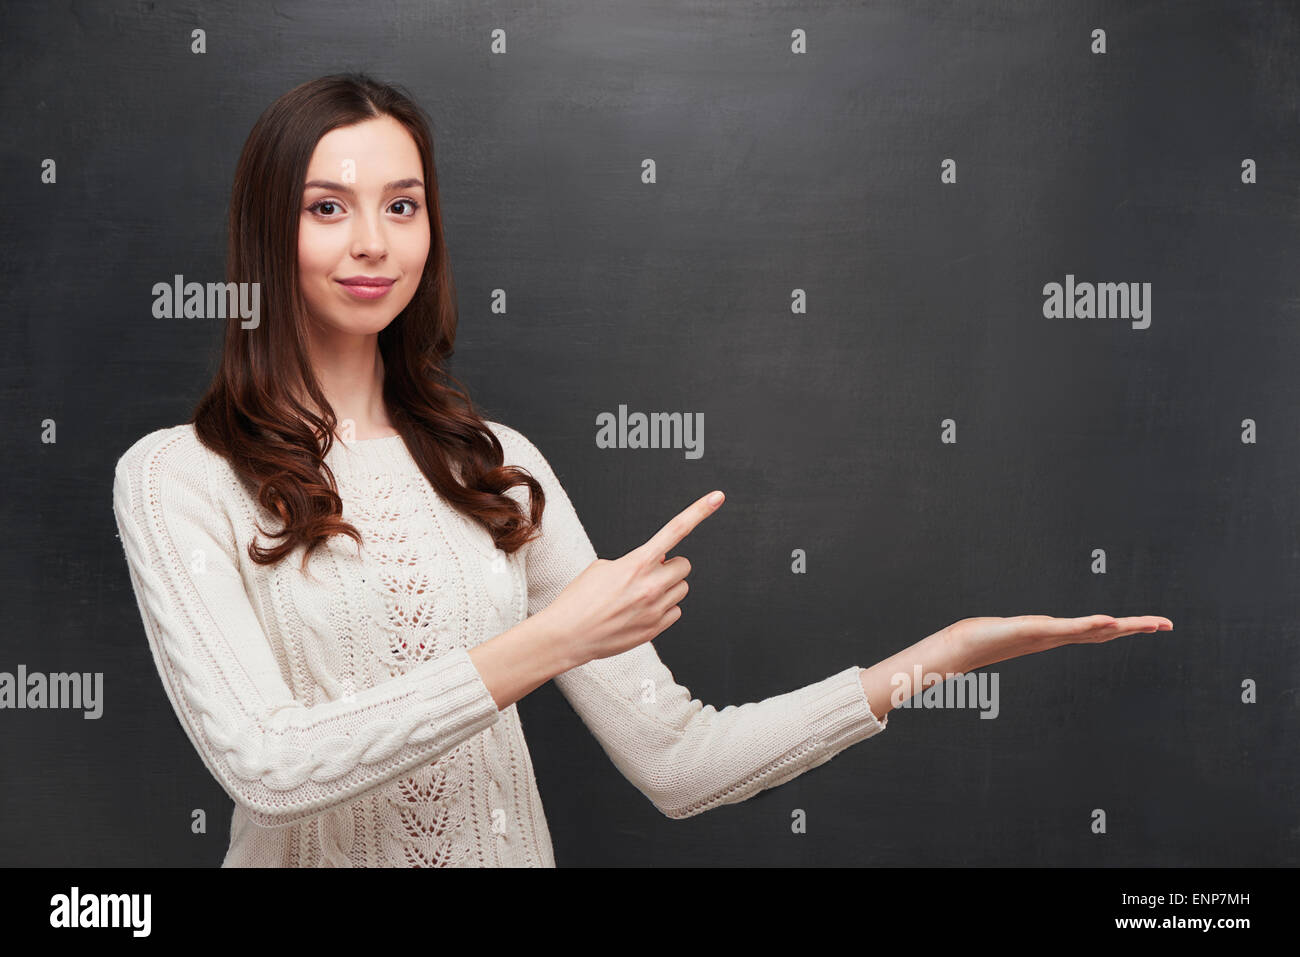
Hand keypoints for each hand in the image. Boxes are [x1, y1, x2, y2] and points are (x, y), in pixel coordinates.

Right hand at [541, 491, 725, 667]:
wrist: (567, 635)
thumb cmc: (580, 599)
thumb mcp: (603, 567)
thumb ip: (636, 561)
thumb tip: (658, 562)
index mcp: (637, 563)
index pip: (675, 529)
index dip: (699, 511)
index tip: (717, 497)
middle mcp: (651, 585)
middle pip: (684, 565)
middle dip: (670, 566)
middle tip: (650, 572)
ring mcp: (655, 609)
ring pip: (682, 589)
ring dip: (667, 587)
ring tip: (640, 595)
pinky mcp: (655, 629)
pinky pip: (676, 611)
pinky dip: (664, 609)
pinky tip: (641, 611)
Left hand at [939, 615, 1173, 671]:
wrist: (962, 645)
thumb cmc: (983, 638)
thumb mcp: (1012, 629)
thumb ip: (1021, 628)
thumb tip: (1026, 627)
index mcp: (1056, 634)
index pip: (1098, 631)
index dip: (1126, 628)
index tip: (1154, 625)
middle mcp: (1057, 636)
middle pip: (1105, 632)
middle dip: (1137, 628)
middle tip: (1168, 624)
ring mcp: (1048, 635)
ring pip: (1093, 631)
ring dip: (1122, 627)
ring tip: (1151, 623)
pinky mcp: (1034, 631)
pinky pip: (1068, 629)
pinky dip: (1090, 625)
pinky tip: (1109, 622)